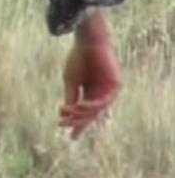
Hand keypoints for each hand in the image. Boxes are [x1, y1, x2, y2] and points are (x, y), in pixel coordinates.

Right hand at [59, 13, 120, 138]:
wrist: (88, 41)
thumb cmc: (78, 58)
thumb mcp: (71, 81)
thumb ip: (71, 97)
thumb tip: (67, 113)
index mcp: (91, 91)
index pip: (86, 112)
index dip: (77, 124)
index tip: (70, 136)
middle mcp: (101, 93)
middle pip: (90, 114)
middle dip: (77, 120)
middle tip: (63, 125)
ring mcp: (109, 90)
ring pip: (96, 110)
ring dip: (80, 113)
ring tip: (66, 112)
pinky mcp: (115, 86)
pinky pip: (102, 101)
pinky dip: (90, 105)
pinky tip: (79, 105)